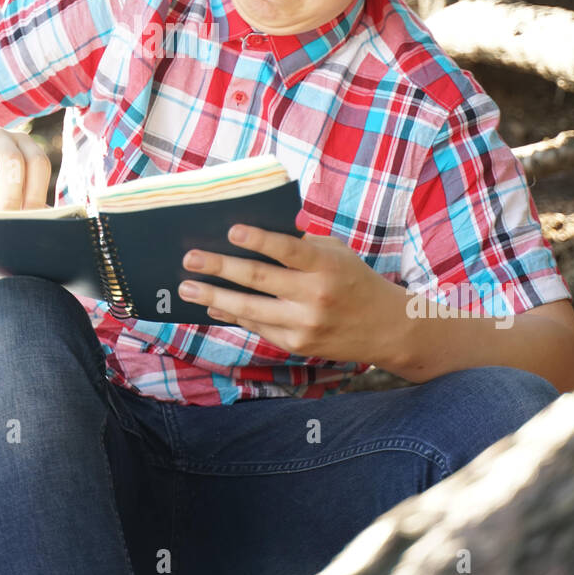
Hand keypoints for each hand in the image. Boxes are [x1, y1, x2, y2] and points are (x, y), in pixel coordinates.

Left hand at [178, 222, 389, 361]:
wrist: (385, 327)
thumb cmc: (354, 279)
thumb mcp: (337, 252)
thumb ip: (301, 244)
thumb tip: (254, 237)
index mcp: (326, 265)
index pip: (288, 249)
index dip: (259, 240)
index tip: (231, 230)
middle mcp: (315, 296)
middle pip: (260, 280)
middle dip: (220, 267)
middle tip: (190, 258)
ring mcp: (305, 324)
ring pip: (251, 309)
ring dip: (214, 297)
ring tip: (188, 287)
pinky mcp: (297, 344)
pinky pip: (258, 326)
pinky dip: (233, 315)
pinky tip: (213, 306)